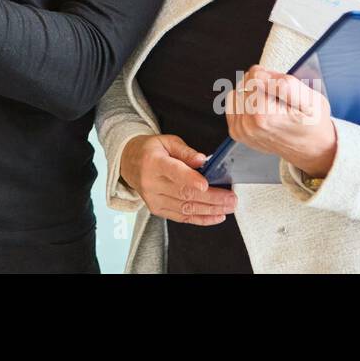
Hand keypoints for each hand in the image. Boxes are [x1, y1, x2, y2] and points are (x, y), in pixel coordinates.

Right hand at [119, 134, 237, 224]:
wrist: (128, 163)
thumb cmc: (150, 151)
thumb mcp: (167, 141)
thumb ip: (186, 151)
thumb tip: (202, 160)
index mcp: (154, 162)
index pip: (173, 171)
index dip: (190, 179)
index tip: (205, 185)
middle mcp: (152, 183)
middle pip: (184, 193)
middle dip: (212, 198)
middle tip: (231, 198)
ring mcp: (154, 199)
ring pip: (186, 208)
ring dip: (210, 210)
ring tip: (228, 207)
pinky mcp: (157, 209)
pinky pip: (182, 217)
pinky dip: (201, 219)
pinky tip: (216, 216)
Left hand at [224, 65, 337, 177]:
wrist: (310, 148)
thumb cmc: (312, 124)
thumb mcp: (311, 100)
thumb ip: (286, 85)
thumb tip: (259, 75)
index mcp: (265, 115)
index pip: (255, 75)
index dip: (272, 75)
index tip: (283, 87)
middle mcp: (249, 124)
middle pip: (246, 81)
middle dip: (263, 82)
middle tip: (281, 98)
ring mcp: (241, 130)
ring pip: (238, 89)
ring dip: (253, 91)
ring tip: (272, 104)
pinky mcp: (236, 131)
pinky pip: (232, 101)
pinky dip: (245, 101)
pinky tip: (261, 109)